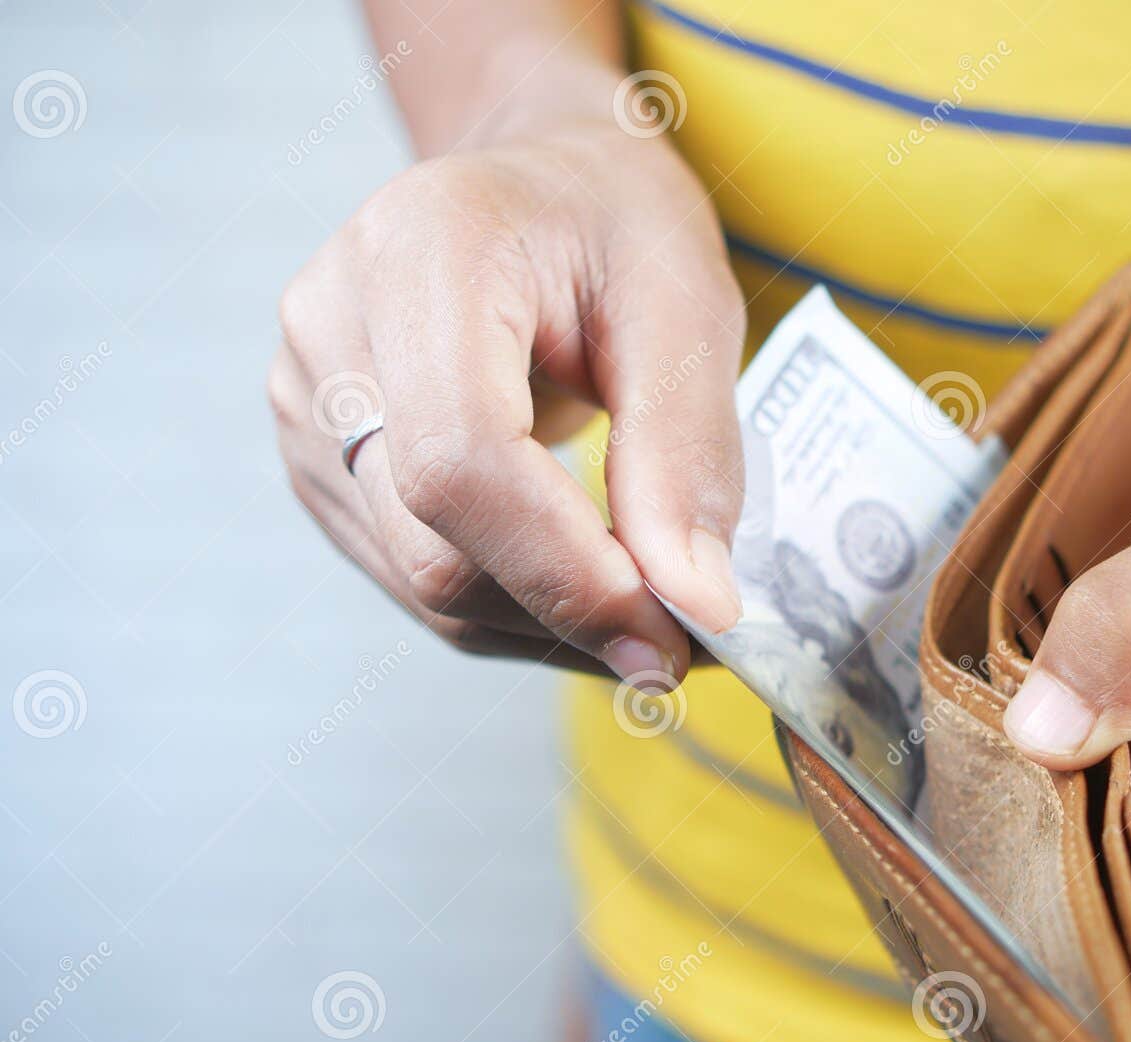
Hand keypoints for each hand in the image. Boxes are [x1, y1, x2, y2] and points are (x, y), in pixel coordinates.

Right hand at [269, 124, 745, 685]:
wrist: (540, 191)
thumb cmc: (615, 224)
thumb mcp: (688, 305)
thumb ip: (686, 451)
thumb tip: (695, 604)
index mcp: (419, 251)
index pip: (459, 460)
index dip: (565, 570)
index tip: (674, 632)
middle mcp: (332, 327)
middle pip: (433, 544)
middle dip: (573, 610)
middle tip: (690, 633)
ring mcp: (308, 402)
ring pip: (424, 585)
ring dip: (550, 625)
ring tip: (653, 604)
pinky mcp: (322, 462)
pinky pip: (416, 581)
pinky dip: (515, 609)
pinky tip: (586, 582)